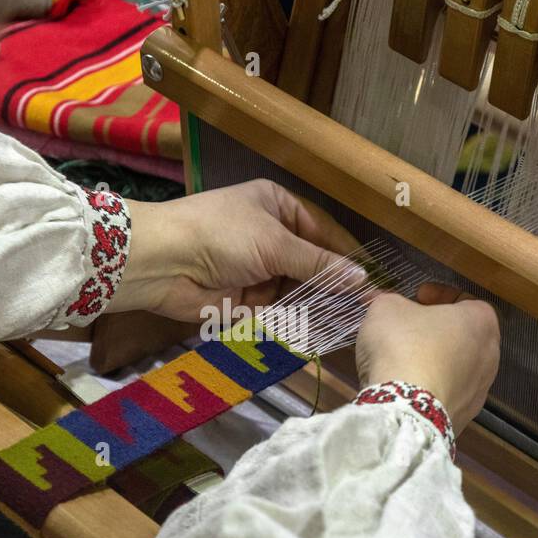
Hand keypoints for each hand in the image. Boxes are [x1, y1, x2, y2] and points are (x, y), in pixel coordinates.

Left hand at [110, 179, 358, 321]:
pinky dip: (297, 320)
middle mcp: (270, 235)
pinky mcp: (246, 299)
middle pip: (313, 263)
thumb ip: (318, 264)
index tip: (375, 279)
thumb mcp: (275, 243)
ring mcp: (258, 269)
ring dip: (319, 305)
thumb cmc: (219, 235)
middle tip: (368, 308)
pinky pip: (279, 310)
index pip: (324, 231)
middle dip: (336, 285)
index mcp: (277, 206)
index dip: (349, 255)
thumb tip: (363, 279)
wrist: (162, 263)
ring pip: (299, 289)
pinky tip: (321, 331)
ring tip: (350, 321)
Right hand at [355, 285, 499, 433]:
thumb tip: (390, 307)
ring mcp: (480, 391)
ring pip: (457, 367)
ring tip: (405, 360)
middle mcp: (490, 356)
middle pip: (463, 335)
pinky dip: (430, 388)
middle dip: (437, 329)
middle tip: (410, 327)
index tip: (416, 296)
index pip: (465, 299)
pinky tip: (406, 387)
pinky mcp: (464, 417)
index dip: (438, 294)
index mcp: (481, 322)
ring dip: (435, 361)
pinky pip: (446, 394)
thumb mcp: (387, 308)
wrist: (404, 408)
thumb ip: (393, 302)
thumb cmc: (402, 346)